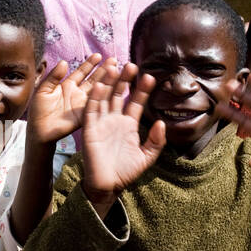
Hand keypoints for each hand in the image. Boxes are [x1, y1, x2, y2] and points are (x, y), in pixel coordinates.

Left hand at [27, 54, 109, 144]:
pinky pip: (96, 104)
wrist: (38, 130)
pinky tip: (112, 89)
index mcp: (68, 85)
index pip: (81, 72)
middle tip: (114, 60)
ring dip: (107, 82)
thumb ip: (53, 76)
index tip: (98, 55)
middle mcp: (78, 93)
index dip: (90, 64)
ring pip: (98, 90)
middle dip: (103, 70)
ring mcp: (83, 104)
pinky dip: (104, 97)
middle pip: (93, 79)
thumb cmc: (38, 110)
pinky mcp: (85, 114)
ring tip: (117, 71)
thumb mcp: (43, 90)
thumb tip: (64, 62)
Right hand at [80, 68, 164, 200]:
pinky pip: (91, 111)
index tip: (150, 77)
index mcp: (128, 124)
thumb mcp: (147, 157)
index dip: (142, 90)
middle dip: (125, 80)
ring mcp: (101, 123)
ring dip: (108, 83)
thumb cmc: (126, 172)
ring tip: (114, 67)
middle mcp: (114, 120)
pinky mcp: (89, 129)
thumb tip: (161, 123)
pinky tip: (99, 86)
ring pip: (104, 98)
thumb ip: (156, 141)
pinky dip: (94, 98)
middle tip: (132, 65)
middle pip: (119, 95)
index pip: (136, 102)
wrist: (107, 186)